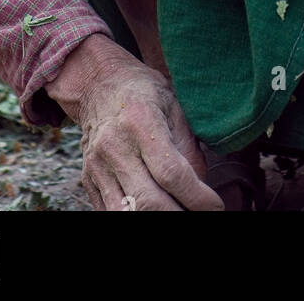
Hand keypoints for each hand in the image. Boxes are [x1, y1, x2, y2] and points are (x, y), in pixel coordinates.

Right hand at [46, 35, 224, 211]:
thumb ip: (188, 146)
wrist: (99, 84)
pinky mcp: (88, 179)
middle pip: (148, 200)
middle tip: (197, 212)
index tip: (215, 206)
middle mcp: (114, 146)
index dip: (196, 197)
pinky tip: (153, 208)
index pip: (171, 172)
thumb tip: (201, 185)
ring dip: (155, 217)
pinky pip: (111, 211)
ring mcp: (97, 166)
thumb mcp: (174, 106)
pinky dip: (135, 215)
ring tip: (177, 210)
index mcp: (140, 121)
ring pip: (125, 212)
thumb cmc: (144, 92)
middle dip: (178, 214)